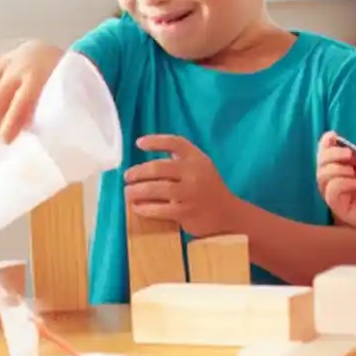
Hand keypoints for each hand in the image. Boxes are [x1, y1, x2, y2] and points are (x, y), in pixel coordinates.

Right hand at [0, 40, 64, 140]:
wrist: (58, 56)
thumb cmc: (62, 86)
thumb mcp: (61, 96)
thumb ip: (48, 111)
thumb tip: (31, 136)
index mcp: (40, 75)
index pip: (21, 100)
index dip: (10, 122)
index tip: (5, 140)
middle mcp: (19, 65)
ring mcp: (4, 61)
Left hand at [123, 135, 239, 236]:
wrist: (228, 215)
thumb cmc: (208, 189)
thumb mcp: (201, 167)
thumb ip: (181, 160)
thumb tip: (149, 158)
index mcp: (197, 159)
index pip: (175, 143)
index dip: (155, 141)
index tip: (139, 143)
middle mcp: (194, 173)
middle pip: (158, 167)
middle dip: (138, 172)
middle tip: (127, 176)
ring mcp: (190, 193)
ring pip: (155, 189)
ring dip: (136, 191)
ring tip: (128, 192)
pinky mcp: (185, 212)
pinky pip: (158, 209)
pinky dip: (144, 208)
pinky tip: (137, 207)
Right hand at [315, 131, 355, 240]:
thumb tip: (341, 143)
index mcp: (340, 169)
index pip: (325, 155)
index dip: (325, 144)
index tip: (332, 135)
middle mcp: (334, 181)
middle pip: (320, 164)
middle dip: (331, 155)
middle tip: (348, 154)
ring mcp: (334, 195)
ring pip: (322, 177)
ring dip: (337, 169)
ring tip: (355, 171)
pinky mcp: (337, 208)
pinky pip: (331, 192)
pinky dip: (343, 183)